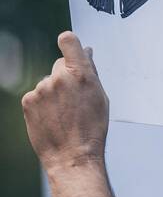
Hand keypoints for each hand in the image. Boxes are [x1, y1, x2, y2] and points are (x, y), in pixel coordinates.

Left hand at [22, 32, 108, 173]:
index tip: (69, 46)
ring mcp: (41, 88)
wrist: (72, 156)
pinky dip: (42, 104)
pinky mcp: (28, 100)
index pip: (68, 41)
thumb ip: (91, 73)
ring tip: (63, 114)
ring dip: (53, 93)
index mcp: (81, 74)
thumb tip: (85, 55)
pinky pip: (36, 95)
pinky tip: (52, 118)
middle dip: (65, 76)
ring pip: (48, 82)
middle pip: (59, 65)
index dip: (69, 42)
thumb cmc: (91, 130)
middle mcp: (59, 77)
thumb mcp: (100, 98)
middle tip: (72, 98)